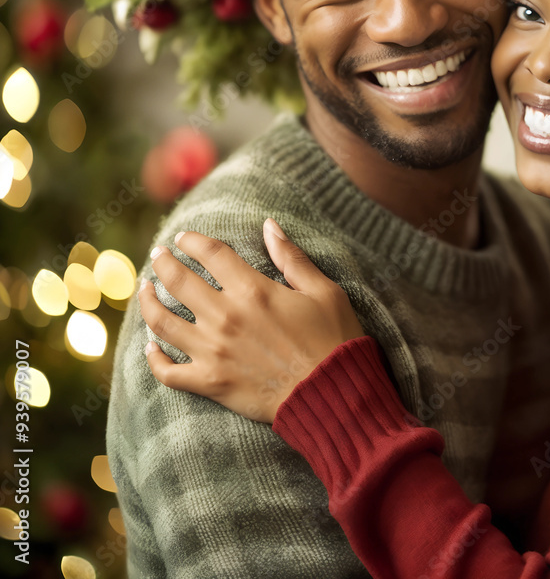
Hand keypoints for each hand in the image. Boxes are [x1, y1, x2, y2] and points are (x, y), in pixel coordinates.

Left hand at [140, 218, 365, 422]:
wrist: (330, 394)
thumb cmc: (333, 339)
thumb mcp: (323, 290)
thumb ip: (291, 257)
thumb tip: (269, 225)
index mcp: (253, 290)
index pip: (211, 254)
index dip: (193, 242)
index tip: (183, 238)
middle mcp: (226, 317)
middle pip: (180, 282)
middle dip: (164, 264)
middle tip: (158, 256)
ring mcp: (213, 352)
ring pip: (162, 323)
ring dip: (148, 302)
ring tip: (145, 290)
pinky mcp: (209, 383)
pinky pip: (167, 371)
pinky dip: (153, 358)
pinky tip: (148, 345)